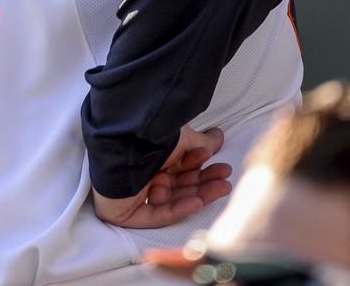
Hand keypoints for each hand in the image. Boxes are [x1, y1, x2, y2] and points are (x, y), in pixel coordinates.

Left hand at [92, 125, 231, 228]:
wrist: (123, 138)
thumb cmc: (147, 133)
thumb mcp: (180, 136)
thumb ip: (200, 142)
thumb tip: (217, 137)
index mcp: (149, 157)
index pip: (179, 169)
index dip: (202, 169)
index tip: (223, 166)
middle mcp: (141, 174)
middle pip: (178, 187)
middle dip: (204, 184)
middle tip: (226, 181)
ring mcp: (132, 194)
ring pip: (171, 201)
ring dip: (198, 196)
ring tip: (221, 187)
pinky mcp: (125, 212)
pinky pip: (156, 214)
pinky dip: (178, 209)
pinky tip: (197, 202)